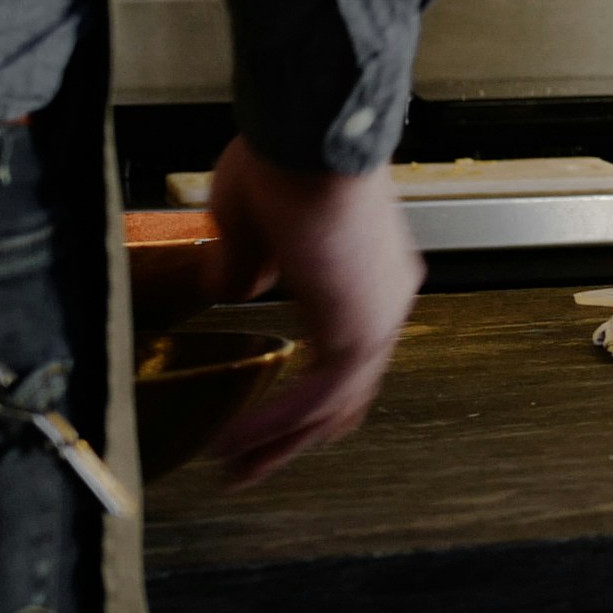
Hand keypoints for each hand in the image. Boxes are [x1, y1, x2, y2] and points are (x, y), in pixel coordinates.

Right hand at [195, 141, 415, 485]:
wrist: (307, 140)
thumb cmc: (284, 162)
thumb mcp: (249, 227)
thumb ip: (244, 266)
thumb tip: (229, 292)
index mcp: (367, 274)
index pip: (346, 355)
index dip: (306, 393)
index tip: (265, 421)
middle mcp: (382, 299)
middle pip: (345, 393)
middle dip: (294, 436)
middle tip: (250, 468)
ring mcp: (376, 317)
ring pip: (332, 405)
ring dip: (279, 442)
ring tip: (235, 473)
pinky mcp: (357, 332)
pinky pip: (315, 399)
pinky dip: (273, 426)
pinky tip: (232, 446)